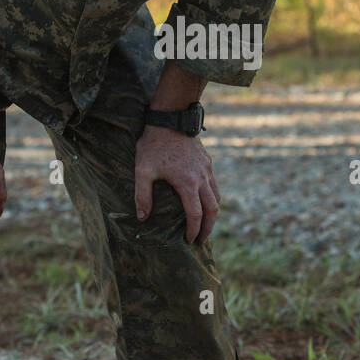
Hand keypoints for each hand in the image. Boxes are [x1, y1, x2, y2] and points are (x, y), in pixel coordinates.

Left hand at [134, 126, 220, 244]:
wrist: (170, 119)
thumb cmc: (154, 145)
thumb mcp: (143, 170)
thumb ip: (142, 195)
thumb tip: (143, 217)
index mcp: (187, 183)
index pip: (195, 215)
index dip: (194, 230)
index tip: (190, 240)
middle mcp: (202, 178)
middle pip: (212, 210)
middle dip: (208, 228)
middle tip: (201, 240)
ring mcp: (207, 170)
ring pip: (217, 197)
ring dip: (212, 214)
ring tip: (205, 225)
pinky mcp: (207, 162)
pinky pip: (214, 186)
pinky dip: (212, 199)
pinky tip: (204, 202)